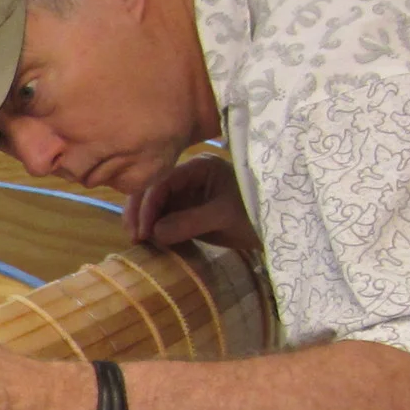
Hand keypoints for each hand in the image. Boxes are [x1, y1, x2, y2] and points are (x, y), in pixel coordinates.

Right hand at [126, 154, 258, 254]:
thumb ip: (189, 222)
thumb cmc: (254, 215)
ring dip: (143, 220)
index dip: (147, 205)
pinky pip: (162, 216)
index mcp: (199, 168)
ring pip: (153, 203)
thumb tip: (153, 233)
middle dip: (139, 212)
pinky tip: (149, 240)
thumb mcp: (224, 217)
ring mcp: (187, 194)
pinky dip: (153, 227)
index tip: (143, 231)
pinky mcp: (187, 211)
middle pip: (152, 189)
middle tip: (134, 237)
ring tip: (139, 241)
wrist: (274, 230)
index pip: (162, 181)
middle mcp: (189, 177)